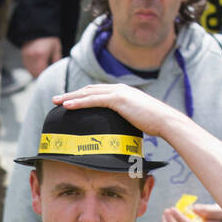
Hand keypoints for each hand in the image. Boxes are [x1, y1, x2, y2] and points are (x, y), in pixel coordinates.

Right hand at [21, 37, 62, 77]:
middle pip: (35, 74)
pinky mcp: (23, 56)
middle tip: (47, 71)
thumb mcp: (56, 48)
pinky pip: (28, 67)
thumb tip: (57, 69)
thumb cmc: (48, 38)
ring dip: (36, 72)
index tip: (51, 74)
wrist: (38, 28)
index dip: (46, 76)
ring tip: (43, 67)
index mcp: (40, 56)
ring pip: (30, 71)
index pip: (42, 73)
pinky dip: (32, 68)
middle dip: (41, 75)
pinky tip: (38, 63)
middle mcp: (31, 58)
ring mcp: (26, 57)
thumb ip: (57, 59)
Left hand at [52, 82, 175, 138]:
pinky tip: (67, 106)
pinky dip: (79, 102)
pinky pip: (93, 100)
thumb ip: (124, 121)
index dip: (81, 95)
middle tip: (56, 100)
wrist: (164, 121)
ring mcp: (118, 92)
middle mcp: (118, 89)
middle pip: (89, 90)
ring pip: (88, 93)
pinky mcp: (118, 99)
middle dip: (71, 94)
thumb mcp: (134, 120)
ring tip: (56, 102)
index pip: (97, 92)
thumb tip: (116, 133)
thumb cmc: (153, 124)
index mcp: (121, 93)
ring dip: (70, 97)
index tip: (68, 101)